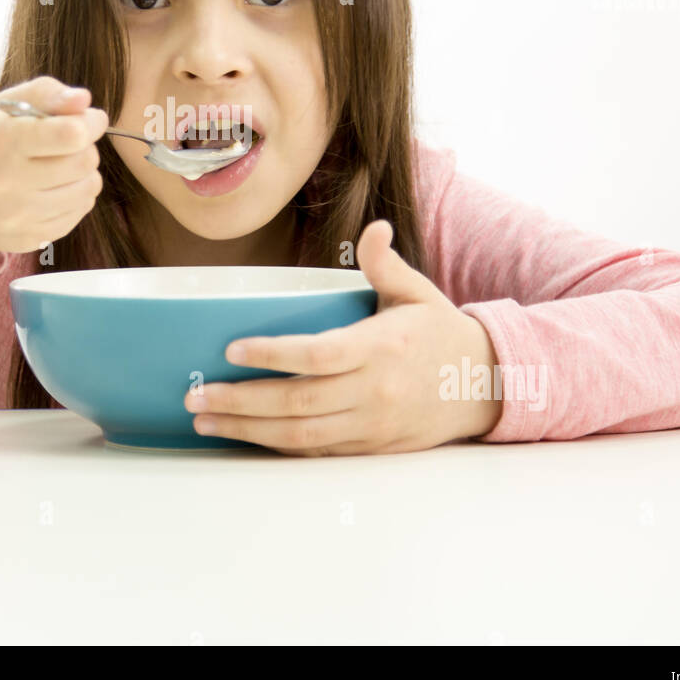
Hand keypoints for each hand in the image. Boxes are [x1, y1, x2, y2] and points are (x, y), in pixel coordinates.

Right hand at [0, 75, 108, 253]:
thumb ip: (44, 94)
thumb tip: (84, 101)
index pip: (69, 135)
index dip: (89, 123)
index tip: (88, 119)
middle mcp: (5, 183)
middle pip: (83, 162)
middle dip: (86, 146)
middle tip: (71, 142)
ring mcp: (15, 217)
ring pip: (86, 190)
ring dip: (85, 173)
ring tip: (65, 164)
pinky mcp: (25, 239)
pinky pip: (77, 215)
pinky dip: (76, 197)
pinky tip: (56, 186)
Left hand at [183, 219, 502, 455]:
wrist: (485, 387)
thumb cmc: (440, 333)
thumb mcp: (418, 292)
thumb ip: (386, 264)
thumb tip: (374, 228)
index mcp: (380, 348)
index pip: (318, 354)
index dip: (273, 355)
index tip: (230, 351)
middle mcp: (373, 391)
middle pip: (297, 402)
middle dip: (239, 402)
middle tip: (194, 395)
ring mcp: (370, 425)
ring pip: (300, 434)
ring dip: (247, 430)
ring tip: (204, 420)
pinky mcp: (370, 448)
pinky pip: (316, 451)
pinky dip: (277, 446)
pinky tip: (245, 438)